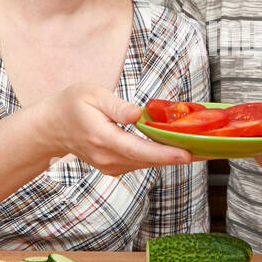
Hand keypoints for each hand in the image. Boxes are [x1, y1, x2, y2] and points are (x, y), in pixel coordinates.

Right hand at [40, 84, 192, 175]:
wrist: (52, 127)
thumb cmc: (72, 104)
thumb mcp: (91, 95)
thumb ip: (116, 106)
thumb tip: (137, 114)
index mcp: (102, 138)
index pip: (138, 150)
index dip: (164, 154)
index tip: (187, 155)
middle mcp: (107, 158)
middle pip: (149, 159)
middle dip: (179, 155)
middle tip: (210, 149)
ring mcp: (110, 166)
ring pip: (147, 162)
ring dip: (172, 156)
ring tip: (201, 147)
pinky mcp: (114, 167)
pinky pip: (141, 162)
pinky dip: (159, 155)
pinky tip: (177, 147)